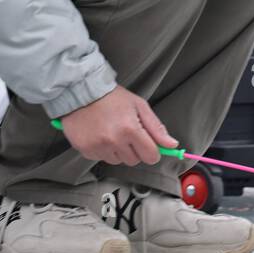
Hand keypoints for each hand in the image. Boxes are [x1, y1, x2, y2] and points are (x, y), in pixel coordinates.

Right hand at [58, 85, 177, 166]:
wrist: (81, 92)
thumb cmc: (112, 97)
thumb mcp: (139, 106)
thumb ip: (156, 128)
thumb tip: (171, 144)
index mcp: (130, 129)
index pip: (150, 156)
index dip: (152, 152)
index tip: (148, 145)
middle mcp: (114, 140)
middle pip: (134, 160)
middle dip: (135, 149)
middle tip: (127, 132)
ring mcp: (98, 147)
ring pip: (118, 161)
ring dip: (118, 151)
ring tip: (112, 132)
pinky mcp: (86, 150)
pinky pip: (101, 159)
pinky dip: (103, 150)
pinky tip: (100, 135)